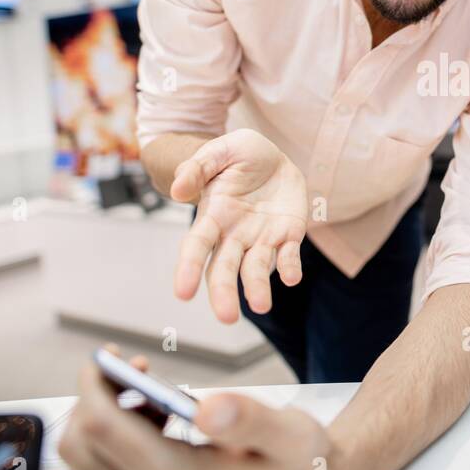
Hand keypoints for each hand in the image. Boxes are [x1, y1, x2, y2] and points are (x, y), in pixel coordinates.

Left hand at [58, 348, 355, 469]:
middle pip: (80, 446)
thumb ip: (249, 418)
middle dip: (94, 399)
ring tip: (147, 400)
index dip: (95, 384)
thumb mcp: (289, 435)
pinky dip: (107, 450)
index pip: (102, 426)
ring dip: (100, 424)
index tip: (106, 358)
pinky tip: (150, 429)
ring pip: (83, 467)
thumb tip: (207, 406)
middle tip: (131, 373)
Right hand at [170, 128, 307, 321]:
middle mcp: (233, 235)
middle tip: (226, 318)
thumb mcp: (218, 151)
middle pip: (225, 268)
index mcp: (212, 216)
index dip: (189, 269)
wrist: (272, 156)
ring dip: (258, 288)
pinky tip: (291, 278)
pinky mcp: (287, 236)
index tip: (183, 293)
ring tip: (261, 305)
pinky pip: (288, 256)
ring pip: (256, 269)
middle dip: (224, 292)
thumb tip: (178, 190)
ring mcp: (260, 238)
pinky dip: (289, 268)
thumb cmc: (239, 155)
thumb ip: (197, 167)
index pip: (196, 246)